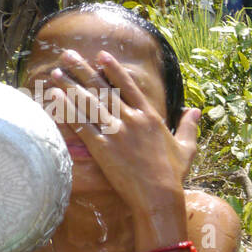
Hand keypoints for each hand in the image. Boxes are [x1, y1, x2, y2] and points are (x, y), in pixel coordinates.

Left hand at [48, 49, 196, 209]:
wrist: (159, 195)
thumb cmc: (174, 174)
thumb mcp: (186, 148)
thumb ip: (189, 126)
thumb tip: (196, 111)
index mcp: (150, 117)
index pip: (129, 86)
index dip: (114, 69)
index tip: (101, 55)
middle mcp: (131, 119)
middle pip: (103, 89)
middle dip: (83, 70)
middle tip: (68, 55)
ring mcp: (115, 132)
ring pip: (89, 103)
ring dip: (70, 86)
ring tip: (55, 73)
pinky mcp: (102, 148)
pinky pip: (81, 124)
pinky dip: (67, 109)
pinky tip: (55, 97)